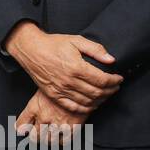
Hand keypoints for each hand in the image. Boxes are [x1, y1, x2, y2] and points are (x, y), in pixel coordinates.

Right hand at [4, 21, 121, 113]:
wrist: (31, 50)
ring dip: (101, 100)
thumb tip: (111, 60)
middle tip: (115, 86)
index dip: (114, 81)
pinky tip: (92, 104)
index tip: (119, 78)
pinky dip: (86, 108)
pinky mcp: (54, 95)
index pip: (103, 80)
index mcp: (76, 67)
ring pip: (88, 102)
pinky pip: (73, 107)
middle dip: (110, 91)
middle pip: (97, 93)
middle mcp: (69, 81)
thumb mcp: (76, 40)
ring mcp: (61, 90)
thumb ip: (95, 49)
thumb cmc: (53, 44)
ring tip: (106, 94)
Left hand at [16, 89, 86, 144]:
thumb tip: (20, 127)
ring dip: (48, 139)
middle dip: (36, 136)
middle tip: (39, 133)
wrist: (81, 83)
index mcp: (35, 106)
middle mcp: (45, 117)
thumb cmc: (61, 84)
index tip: (25, 130)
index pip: (21, 126)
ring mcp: (58, 123)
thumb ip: (31, 108)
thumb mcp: (41, 90)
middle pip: (34, 137)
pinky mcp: (72, 127)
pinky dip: (61, 141)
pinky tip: (61, 135)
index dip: (22, 129)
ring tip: (50, 134)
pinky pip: (63, 142)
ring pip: (48, 141)